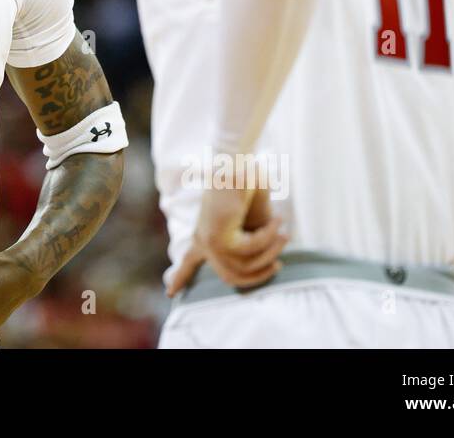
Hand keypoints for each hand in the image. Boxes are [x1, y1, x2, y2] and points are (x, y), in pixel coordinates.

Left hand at [166, 186, 285, 295]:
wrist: (239, 162)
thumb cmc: (246, 183)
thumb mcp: (252, 219)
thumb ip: (253, 242)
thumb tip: (267, 264)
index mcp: (203, 233)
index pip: (188, 261)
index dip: (180, 277)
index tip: (169, 292)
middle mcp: (202, 239)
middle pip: (232, 278)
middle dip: (261, 273)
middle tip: (280, 264)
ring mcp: (209, 241)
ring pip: (245, 267)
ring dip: (271, 251)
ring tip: (284, 232)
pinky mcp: (218, 237)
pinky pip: (250, 250)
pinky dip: (268, 237)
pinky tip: (277, 220)